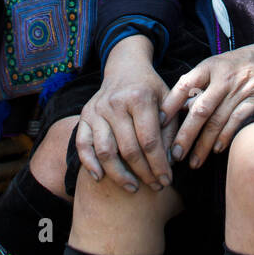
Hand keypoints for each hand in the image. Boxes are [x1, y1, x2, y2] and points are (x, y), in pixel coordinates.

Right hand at [75, 38, 174, 191]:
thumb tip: (170, 161)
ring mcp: (97, 110)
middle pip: (128, 149)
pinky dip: (89, 163)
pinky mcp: (84, 115)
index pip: (150, 140)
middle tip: (154, 186)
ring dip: (119, 175)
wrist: (125, 67)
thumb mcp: (168, 100)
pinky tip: (100, 177)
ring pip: (105, 151)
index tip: (167, 180)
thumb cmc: (150, 88)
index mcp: (139, 98)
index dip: (159, 165)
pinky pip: (82, 144)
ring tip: (133, 187)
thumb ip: (171, 129)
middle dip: (143, 173)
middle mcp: (115, 104)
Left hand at [160, 34, 253, 168]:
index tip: (157, 125)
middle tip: (174, 155)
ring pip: (217, 121)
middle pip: (199, 110)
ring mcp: (241, 90)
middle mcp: (223, 78)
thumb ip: (199, 84)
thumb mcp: (217, 64)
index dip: (169, 106)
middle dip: (185, 135)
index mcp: (209, 66)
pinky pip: (238, 122)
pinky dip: (226, 137)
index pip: (184, 86)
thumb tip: (178, 109)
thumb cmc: (240, 64)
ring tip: (193, 162)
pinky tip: (216, 151)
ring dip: (204, 144)